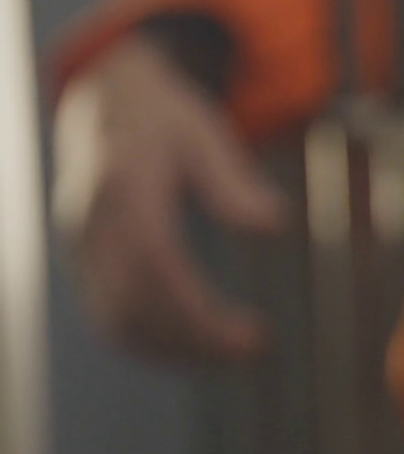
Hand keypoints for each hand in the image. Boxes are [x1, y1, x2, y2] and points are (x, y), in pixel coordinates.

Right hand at [53, 38, 286, 362]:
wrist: (106, 100)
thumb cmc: (165, 117)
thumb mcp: (205, 135)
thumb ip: (234, 182)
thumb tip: (274, 225)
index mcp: (123, 183)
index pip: (156, 263)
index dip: (197, 309)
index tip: (248, 336)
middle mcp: (91, 220)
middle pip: (135, 300)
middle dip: (193, 338)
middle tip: (253, 350)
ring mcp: (80, 243)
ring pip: (116, 317)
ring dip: (173, 348)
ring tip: (232, 353)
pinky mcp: (81, 259)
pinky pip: (107, 313)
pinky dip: (148, 340)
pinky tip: (195, 346)